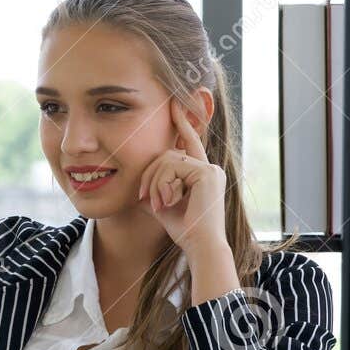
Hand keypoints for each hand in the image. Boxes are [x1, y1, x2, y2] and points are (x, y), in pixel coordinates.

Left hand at [136, 98, 227, 253]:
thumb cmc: (184, 231)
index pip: (189, 143)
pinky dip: (162, 185)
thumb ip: (153, 189)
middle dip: (149, 175)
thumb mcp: (162, 205)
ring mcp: (210, 169)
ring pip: (167, 160)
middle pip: (167, 155)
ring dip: (154, 183)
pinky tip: (167, 202)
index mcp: (201, 174)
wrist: (200, 245)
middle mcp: (209, 169)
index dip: (183, 123)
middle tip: (144, 198)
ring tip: (157, 204)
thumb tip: (138, 186)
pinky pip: (173, 167)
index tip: (176, 104)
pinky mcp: (207, 173)